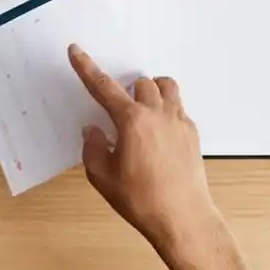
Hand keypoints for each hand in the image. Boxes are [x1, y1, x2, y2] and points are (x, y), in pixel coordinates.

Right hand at [68, 44, 223, 252]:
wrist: (182, 218)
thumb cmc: (142, 200)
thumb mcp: (102, 177)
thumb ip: (93, 147)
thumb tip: (93, 131)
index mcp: (132, 121)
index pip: (104, 87)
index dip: (87, 68)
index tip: (77, 52)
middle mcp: (158, 114)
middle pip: (141, 82)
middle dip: (127, 90)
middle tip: (118, 108)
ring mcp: (179, 121)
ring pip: (167, 87)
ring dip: (153, 91)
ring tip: (143, 110)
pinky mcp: (192, 133)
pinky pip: (179, 108)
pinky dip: (167, 111)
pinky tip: (159, 134)